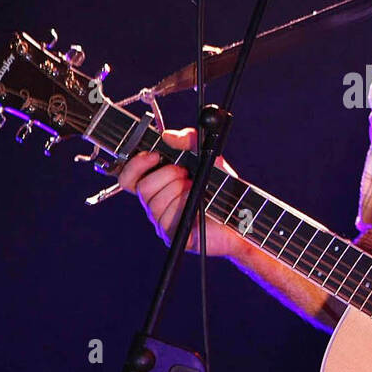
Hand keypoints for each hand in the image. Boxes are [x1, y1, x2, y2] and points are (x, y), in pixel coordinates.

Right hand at [117, 128, 245, 256]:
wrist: (242, 214)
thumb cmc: (221, 188)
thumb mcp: (209, 156)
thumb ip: (189, 140)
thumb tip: (168, 136)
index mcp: (158, 185)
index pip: (129, 178)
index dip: (134, 165)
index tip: (153, 155)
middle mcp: (157, 204)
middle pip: (142, 189)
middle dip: (165, 175)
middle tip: (184, 172)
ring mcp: (164, 221)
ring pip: (154, 203)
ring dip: (177, 190)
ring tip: (194, 187)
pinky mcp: (175, 236)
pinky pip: (166, 220)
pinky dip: (183, 205)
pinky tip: (196, 202)